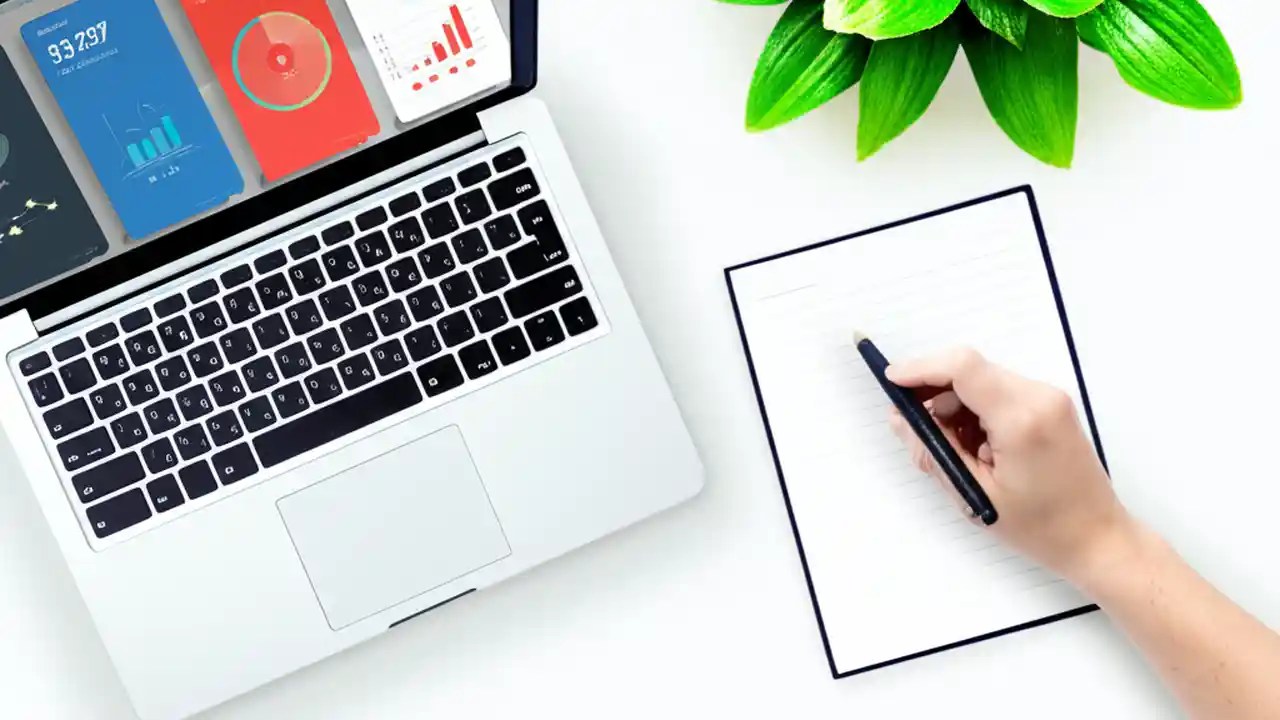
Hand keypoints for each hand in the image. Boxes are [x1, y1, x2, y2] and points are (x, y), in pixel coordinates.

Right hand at [884, 347, 1127, 581]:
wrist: (1097, 537)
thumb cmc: (1041, 526)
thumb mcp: (974, 494)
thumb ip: (933, 450)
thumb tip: (901, 418)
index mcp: (1021, 420)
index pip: (962, 367)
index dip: (920, 368)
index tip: (892, 382)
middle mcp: (1039, 398)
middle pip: (969, 370)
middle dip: (934, 392)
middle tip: (917, 429)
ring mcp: (1049, 398)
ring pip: (982, 380)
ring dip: (955, 404)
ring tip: (956, 450)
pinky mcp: (1051, 404)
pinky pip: (999, 391)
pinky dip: (976, 409)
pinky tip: (977, 447)